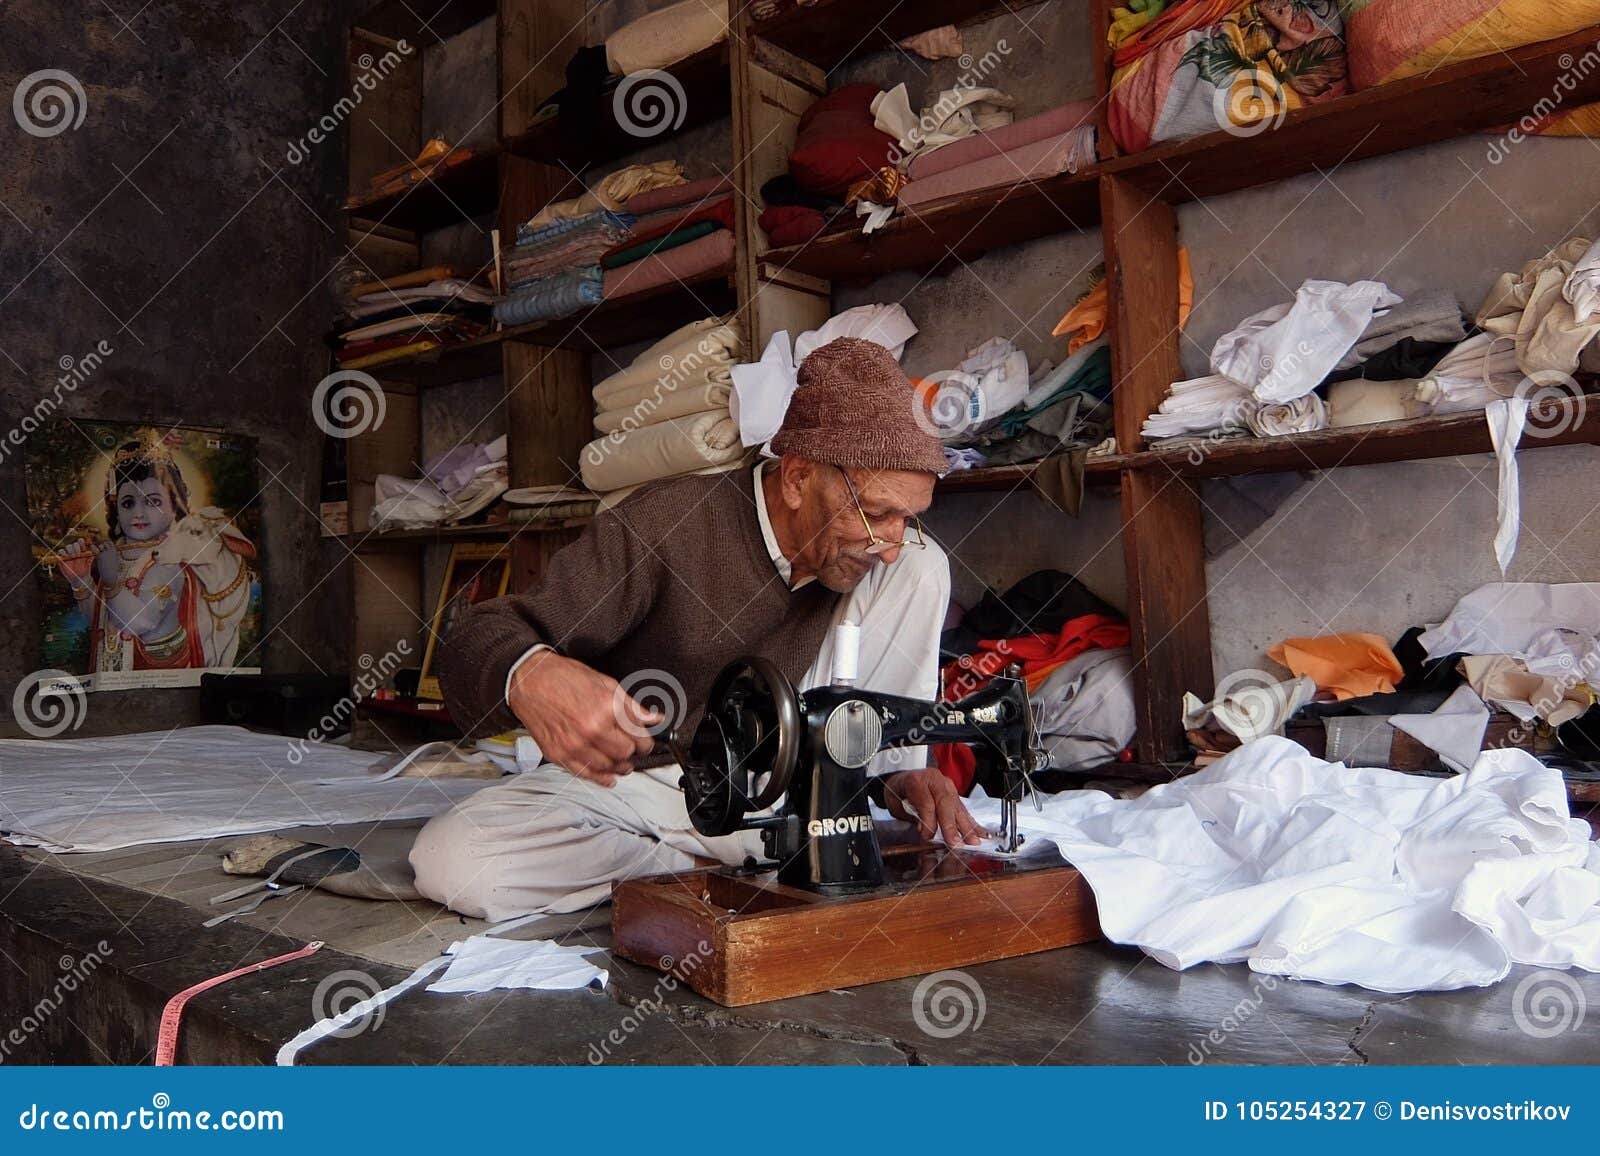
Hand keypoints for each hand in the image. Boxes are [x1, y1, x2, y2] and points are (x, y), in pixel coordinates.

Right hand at [54, 539, 97, 590]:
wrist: (78, 577)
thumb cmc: (85, 569)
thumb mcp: (89, 562)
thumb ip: (93, 555)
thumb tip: (98, 548)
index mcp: (82, 550)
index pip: (81, 542)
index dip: (82, 542)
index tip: (83, 548)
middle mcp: (75, 550)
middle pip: (75, 544)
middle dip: (77, 548)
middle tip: (78, 555)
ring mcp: (68, 553)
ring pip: (68, 546)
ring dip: (71, 550)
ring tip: (73, 557)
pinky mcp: (62, 557)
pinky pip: (61, 551)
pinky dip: (63, 553)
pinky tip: (67, 557)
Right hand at [506, 650, 661, 787]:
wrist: (529, 680)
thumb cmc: (563, 678)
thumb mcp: (605, 683)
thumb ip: (631, 706)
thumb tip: (654, 718)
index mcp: (606, 708)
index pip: (639, 736)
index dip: (647, 742)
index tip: (646, 742)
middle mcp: (591, 729)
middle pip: (625, 754)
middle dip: (633, 753)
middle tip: (633, 749)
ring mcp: (574, 744)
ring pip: (608, 768)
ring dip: (619, 767)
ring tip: (622, 762)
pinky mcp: (559, 754)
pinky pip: (585, 774)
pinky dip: (600, 778)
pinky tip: (608, 776)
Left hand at [882, 768, 985, 846]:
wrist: (902, 780)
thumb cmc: (898, 792)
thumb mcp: (897, 804)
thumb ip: (913, 815)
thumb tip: (926, 829)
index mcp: (917, 781)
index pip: (927, 802)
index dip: (928, 821)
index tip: (927, 837)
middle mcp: (935, 780)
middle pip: (945, 803)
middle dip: (951, 825)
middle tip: (955, 842)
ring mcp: (946, 785)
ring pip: (957, 806)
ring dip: (966, 826)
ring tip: (973, 840)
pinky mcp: (954, 793)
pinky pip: (963, 809)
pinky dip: (972, 822)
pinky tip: (981, 832)